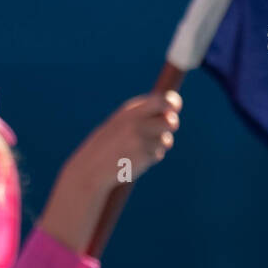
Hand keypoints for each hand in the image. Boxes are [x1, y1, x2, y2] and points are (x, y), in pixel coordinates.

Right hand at [65, 90, 180, 192]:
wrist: (93, 166)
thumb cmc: (111, 142)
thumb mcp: (123, 122)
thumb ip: (146, 115)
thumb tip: (173, 114)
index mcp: (131, 111)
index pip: (161, 101)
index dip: (173, 103)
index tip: (174, 108)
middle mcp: (136, 123)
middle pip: (170, 120)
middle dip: (172, 124)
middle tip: (169, 126)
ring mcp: (140, 140)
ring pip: (166, 139)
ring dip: (160, 144)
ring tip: (141, 147)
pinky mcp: (143, 156)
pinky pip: (158, 154)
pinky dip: (152, 156)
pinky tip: (136, 158)